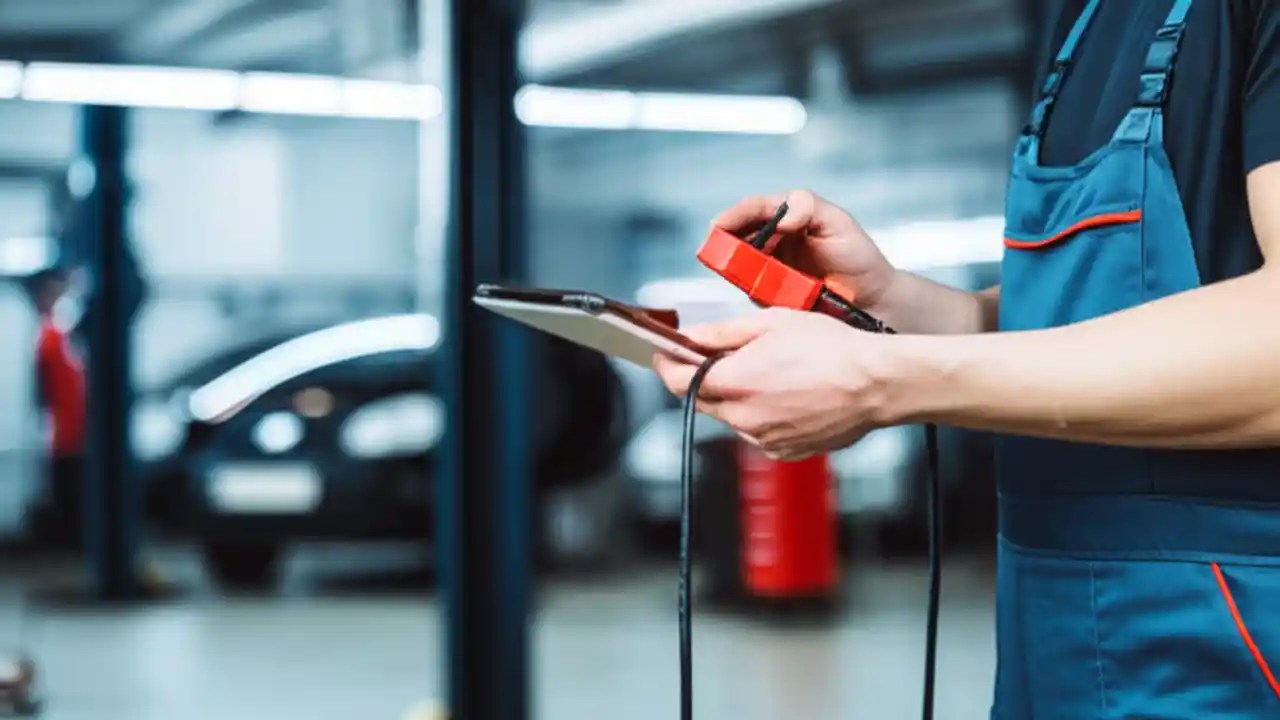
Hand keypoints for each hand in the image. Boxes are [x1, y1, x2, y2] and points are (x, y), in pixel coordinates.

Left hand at [653, 309, 913, 460]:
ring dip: (739, 397)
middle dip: (705, 378)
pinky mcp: (784, 451)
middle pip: (704, 400)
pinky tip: (789, 394)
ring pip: (733, 417)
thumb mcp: (771, 324)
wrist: (876, 384)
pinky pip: (759, 431)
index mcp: (736, 384)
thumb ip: (722, 333)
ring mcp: (765, 438)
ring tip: (774, 374)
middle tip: (724, 357)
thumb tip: (690, 337)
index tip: (664, 356)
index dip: (667, 367)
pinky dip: (763, 414)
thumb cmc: (833, 349)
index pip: (679, 383)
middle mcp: (745, 418)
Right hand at [714, 189, 896, 311]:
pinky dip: (747, 288)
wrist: (872, 301)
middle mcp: (774, 240)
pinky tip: (755, 289)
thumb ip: (808, 208)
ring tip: (739, 270)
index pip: (755, 209)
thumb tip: (780, 218)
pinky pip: (750, 289)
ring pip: (739, 262)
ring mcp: (770, 268)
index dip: (734, 214)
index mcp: (789, 216)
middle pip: (739, 234)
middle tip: (718, 249)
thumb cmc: (858, 257)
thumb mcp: (837, 222)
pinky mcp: (770, 295)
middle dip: (725, 240)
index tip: (717, 224)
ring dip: (734, 265)